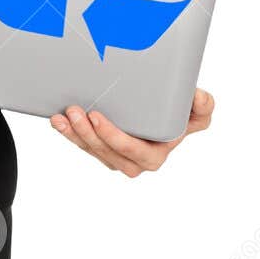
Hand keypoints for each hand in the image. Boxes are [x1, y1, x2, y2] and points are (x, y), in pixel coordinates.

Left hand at [50, 88, 213, 177]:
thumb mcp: (198, 111)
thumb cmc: (182, 112)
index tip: (97, 116)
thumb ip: (202, 106)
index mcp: (154, 156)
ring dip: (74, 135)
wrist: (166, 110)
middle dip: (88, 135)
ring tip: (62, 116)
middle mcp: (133, 161)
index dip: (112, 137)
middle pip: (106, 152)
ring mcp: (115, 155)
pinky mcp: (101, 147)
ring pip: (91, 149)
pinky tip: (57, 120)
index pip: (131, 151)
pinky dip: (68, 133)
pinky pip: (83, 143)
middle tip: (76, 111)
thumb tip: (198, 97)